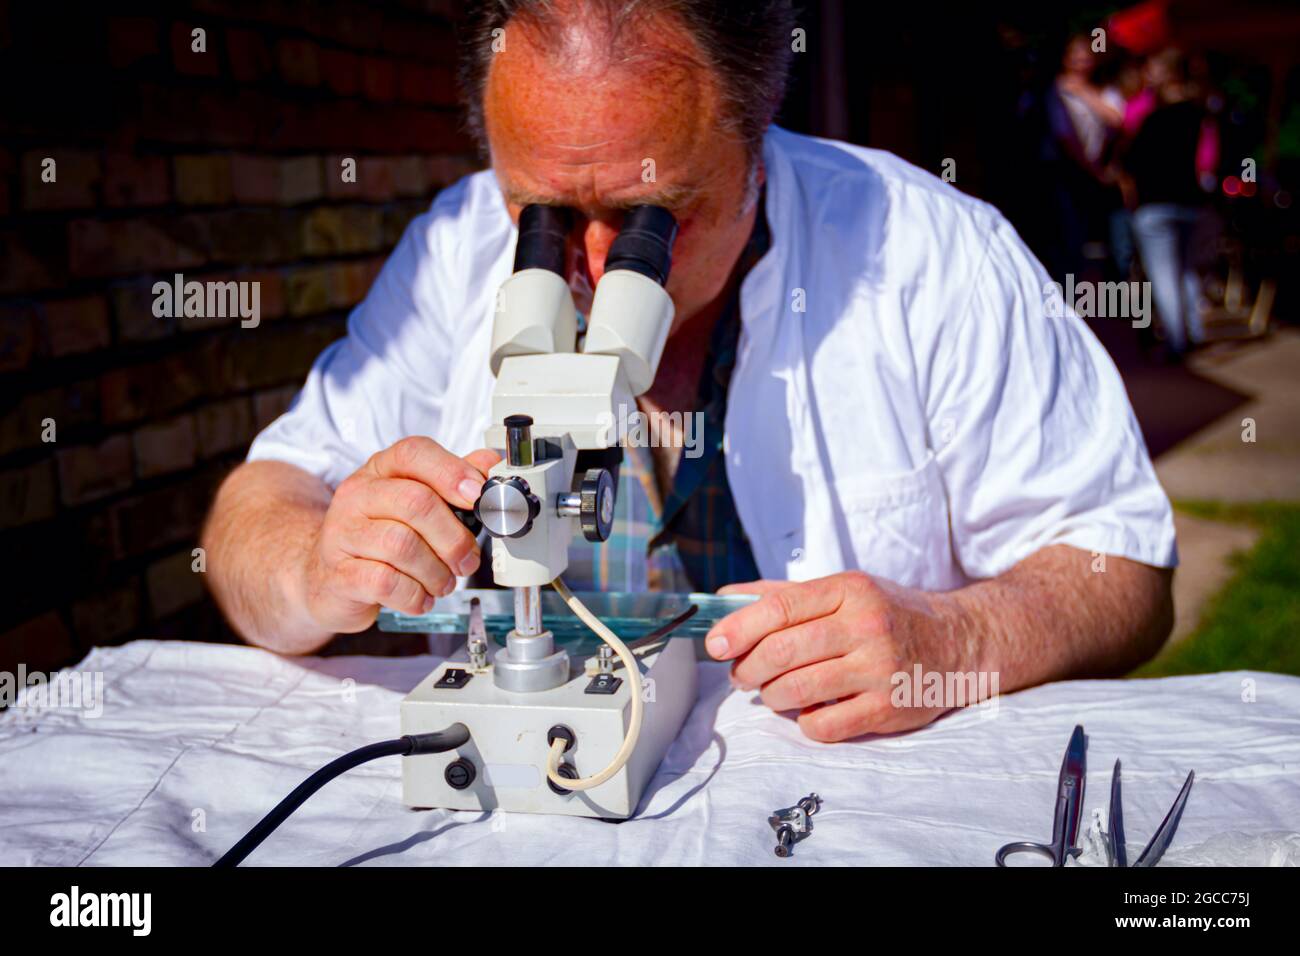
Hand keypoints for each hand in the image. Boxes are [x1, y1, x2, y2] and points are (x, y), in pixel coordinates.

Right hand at [301, 437, 499, 633]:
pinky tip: (421, 597)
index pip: (414, 454)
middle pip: (416, 502)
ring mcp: (342, 534)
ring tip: (443, 582)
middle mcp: (357, 496)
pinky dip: (415, 595)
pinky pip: (386, 582)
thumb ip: (450, 482)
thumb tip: (489, 464)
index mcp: (380, 470)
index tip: (477, 497)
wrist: (326, 578)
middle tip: (466, 560)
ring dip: (436, 572)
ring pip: (402, 545)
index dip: (452, 472)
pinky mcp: (338, 574)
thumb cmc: (378, 537)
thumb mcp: (413, 501)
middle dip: (453, 538)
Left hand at [707, 572, 975, 740]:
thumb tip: (723, 596)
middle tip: (740, 675)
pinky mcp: (889, 709)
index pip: (779, 607)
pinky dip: (804, 722)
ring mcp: (879, 669)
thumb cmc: (888, 615)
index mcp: (849, 591)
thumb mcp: (845, 591)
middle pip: (781, 651)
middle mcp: (865, 626)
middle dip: (746, 669)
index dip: (738, 628)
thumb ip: (785, 594)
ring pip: (796, 690)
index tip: (714, 643)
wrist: (958, 643)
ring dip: (770, 696)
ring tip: (771, 692)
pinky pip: (824, 725)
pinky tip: (810, 710)